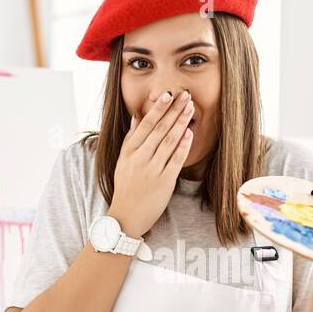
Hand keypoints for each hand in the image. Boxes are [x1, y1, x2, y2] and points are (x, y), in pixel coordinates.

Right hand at [108, 90, 193, 237]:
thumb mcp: (122, 161)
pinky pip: (175, 160)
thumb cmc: (125, 187)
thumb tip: (136, 117)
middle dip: (174, 110)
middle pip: (160, 129)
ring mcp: (152, 170)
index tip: (168, 95)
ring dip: (181, 123)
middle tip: (185, 95)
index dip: (158, 109)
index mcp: (129, 151)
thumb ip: (130, 139)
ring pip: (169, 141)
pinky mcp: (164, 182)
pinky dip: (183, 146)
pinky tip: (190, 133)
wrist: (126, 216)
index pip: (146, 125)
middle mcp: (140, 158)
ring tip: (190, 108)